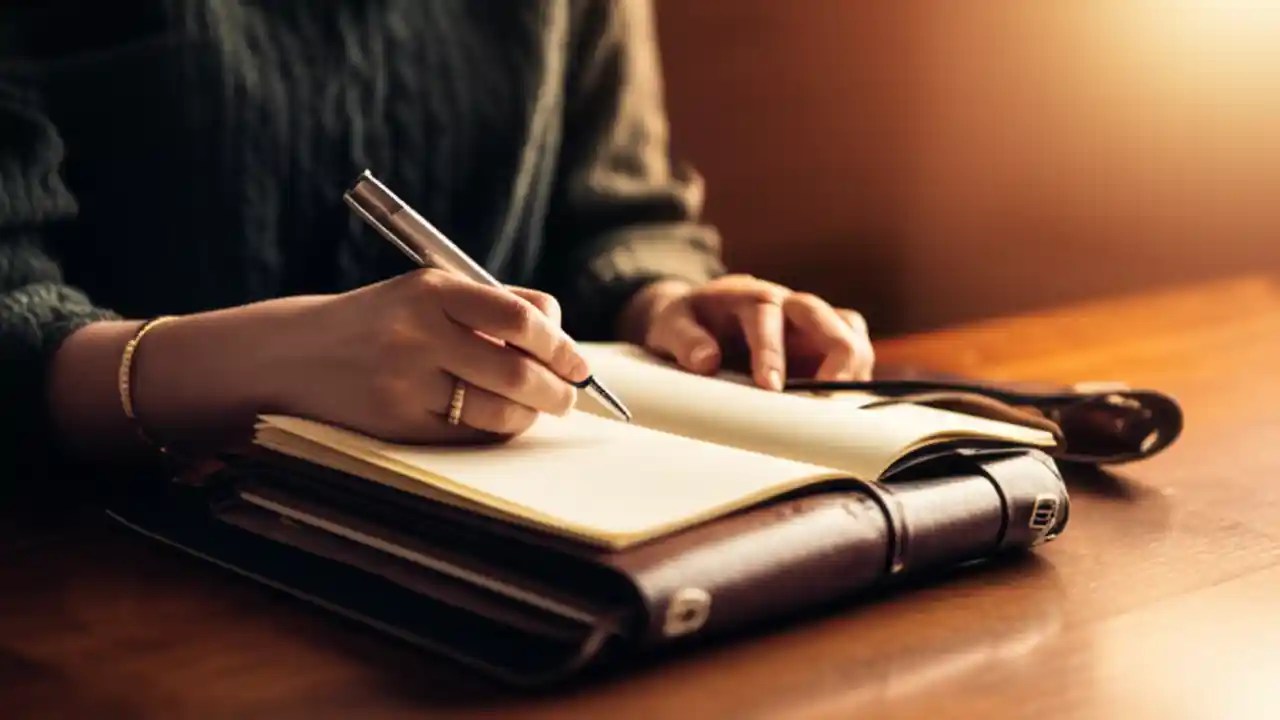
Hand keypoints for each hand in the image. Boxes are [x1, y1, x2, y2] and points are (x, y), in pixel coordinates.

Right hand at [132, 269, 589, 446]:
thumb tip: (561, 332)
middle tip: (568, 397)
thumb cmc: (381, 322)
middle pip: (517, 371)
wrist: (292, 355)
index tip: (578, 363)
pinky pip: (468, 436)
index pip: (521, 318)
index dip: (561, 345)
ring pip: (498, 410)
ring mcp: (404, 381)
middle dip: (556, 390)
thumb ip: (495, 304)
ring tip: (535, 410)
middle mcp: (418, 332)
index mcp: (432, 289)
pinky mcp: (395, 423)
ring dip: (529, 416)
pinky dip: (494, 431)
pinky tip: (497, 422)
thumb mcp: (428, 294)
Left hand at [621, 275, 873, 389]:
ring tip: (841, 407)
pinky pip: (855, 351)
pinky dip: (857, 377)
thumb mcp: (671, 326)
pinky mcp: (825, 344)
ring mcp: (811, 322)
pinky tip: (845, 407)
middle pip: (825, 317)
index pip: (767, 316)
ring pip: (849, 331)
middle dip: (833, 357)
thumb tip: (705, 362)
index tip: (770, 387)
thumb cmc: (688, 323)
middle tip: (826, 399)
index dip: (771, 352)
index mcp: (750, 295)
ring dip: (853, 367)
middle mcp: (788, 304)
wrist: (700, 319)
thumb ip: (684, 340)